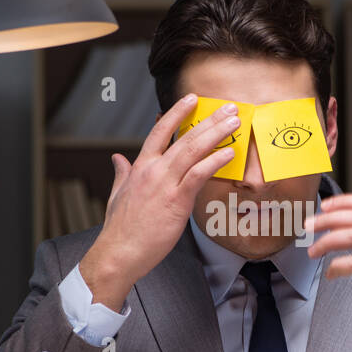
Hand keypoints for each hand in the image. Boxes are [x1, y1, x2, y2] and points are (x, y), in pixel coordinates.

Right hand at [79, 93, 238, 308]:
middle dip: (209, 120)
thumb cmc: (120, 228)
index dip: (176, 112)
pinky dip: (214, 162)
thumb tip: (117, 157)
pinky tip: (229, 153)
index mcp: (140, 167)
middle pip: (184, 137)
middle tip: (229, 108)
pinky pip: (198, 175)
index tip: (192, 99)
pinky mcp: (176, 201)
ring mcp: (165, 184)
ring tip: (234, 123)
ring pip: (193, 151)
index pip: (160, 131)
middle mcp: (153, 170)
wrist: (119, 252)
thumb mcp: (117, 194)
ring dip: (216, 134)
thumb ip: (121, 173)